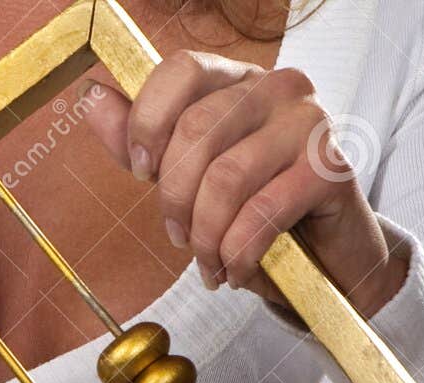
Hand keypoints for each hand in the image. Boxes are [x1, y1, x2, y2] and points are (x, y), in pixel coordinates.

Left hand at [83, 51, 408, 317]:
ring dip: (206, 236)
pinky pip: (262, 212)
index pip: (182, 70)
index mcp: (238, 80)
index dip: (148, 123)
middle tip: (179, 239)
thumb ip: (142, 141)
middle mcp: (278, 87)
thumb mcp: (188, 179)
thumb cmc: (252, 215)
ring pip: (226, 176)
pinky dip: (238, 253)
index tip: (140, 173)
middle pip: (196, 129)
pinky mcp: (331, 167)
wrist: (324, 261)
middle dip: (175, 198)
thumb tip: (92, 98)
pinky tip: (236, 271)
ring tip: (209, 263)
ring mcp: (310, 122)